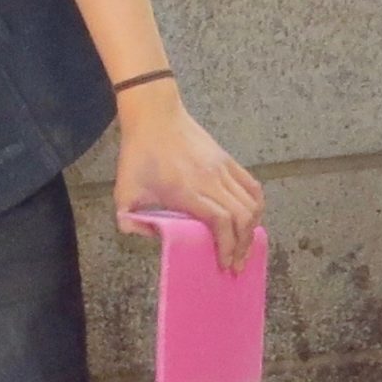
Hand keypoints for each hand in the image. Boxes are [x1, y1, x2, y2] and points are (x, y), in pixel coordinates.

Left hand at [113, 83, 264, 270]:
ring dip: (252, 228)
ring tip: (245, 246)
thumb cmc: (138, 155)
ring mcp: (223, 168)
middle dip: (243, 245)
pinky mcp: (228, 160)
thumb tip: (148, 238)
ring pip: (251, 203)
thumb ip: (130, 221)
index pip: (220, 222)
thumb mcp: (124, 191)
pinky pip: (252, 186)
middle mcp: (211, 180)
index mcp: (187, 190)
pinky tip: (252, 220)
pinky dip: (257, 206)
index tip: (225, 264)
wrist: (155, 116)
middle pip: (241, 217)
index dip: (227, 246)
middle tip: (237, 265)